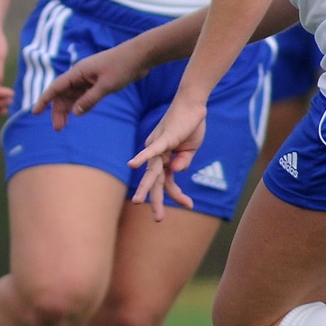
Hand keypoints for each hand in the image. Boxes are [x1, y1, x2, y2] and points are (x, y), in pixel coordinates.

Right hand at [34, 41, 150, 129]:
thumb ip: (90, 100)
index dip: (44, 100)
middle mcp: (80, 75)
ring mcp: (89, 78)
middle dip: (58, 111)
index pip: (55, 88)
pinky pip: (84, 95)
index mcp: (78, 72)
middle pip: (63, 94)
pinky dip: (80, 105)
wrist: (141, 55)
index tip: (35, 113)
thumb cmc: (123, 66)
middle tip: (58, 128)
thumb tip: (75, 113)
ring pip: (73, 96)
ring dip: (68, 109)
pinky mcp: (98, 81)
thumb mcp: (106, 86)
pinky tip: (78, 114)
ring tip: (65, 125)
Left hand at [127, 97, 206, 219]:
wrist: (193, 105)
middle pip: (155, 181)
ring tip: (141, 204)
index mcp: (164, 160)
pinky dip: (141, 158)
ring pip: (152, 172)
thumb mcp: (190, 149)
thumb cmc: (190, 125)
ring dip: (147, 188)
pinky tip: (132, 166)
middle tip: (158, 219)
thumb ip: (183, 162)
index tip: (190, 206)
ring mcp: (158, 147)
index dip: (177, 195)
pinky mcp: (162, 138)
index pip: (168, 182)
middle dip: (156, 200)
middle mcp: (157, 155)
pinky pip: (151, 150)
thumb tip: (176, 171)